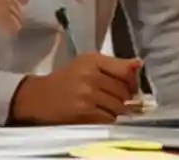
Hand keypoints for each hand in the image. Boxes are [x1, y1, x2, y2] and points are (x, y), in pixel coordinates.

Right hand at [10, 53, 141, 124]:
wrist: (39, 97)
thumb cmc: (65, 79)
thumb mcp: (86, 64)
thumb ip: (113, 65)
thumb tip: (139, 65)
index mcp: (92, 59)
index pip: (126, 70)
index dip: (133, 82)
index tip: (131, 87)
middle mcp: (90, 74)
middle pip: (124, 91)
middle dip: (124, 98)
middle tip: (113, 99)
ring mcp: (87, 93)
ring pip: (119, 106)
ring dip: (116, 110)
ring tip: (104, 106)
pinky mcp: (84, 111)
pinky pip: (109, 118)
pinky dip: (107, 119)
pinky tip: (98, 114)